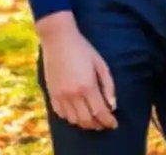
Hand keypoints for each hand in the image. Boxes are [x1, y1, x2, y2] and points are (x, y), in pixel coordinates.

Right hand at [36, 12, 116, 130]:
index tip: (114, 124)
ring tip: (94, 121)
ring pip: (73, 120)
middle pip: (86, 120)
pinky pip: (61, 114)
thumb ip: (108, 86)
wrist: (58, 40)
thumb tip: (112, 106)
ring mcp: (60, 95)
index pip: (99, 112)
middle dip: (98, 125)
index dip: (108, 121)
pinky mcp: (51, 94)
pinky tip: (78, 114)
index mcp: (87, 86)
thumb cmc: (83, 49)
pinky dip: (71, 118)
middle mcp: (72, 94)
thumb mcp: (101, 64)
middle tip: (105, 124)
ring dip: (85, 123)